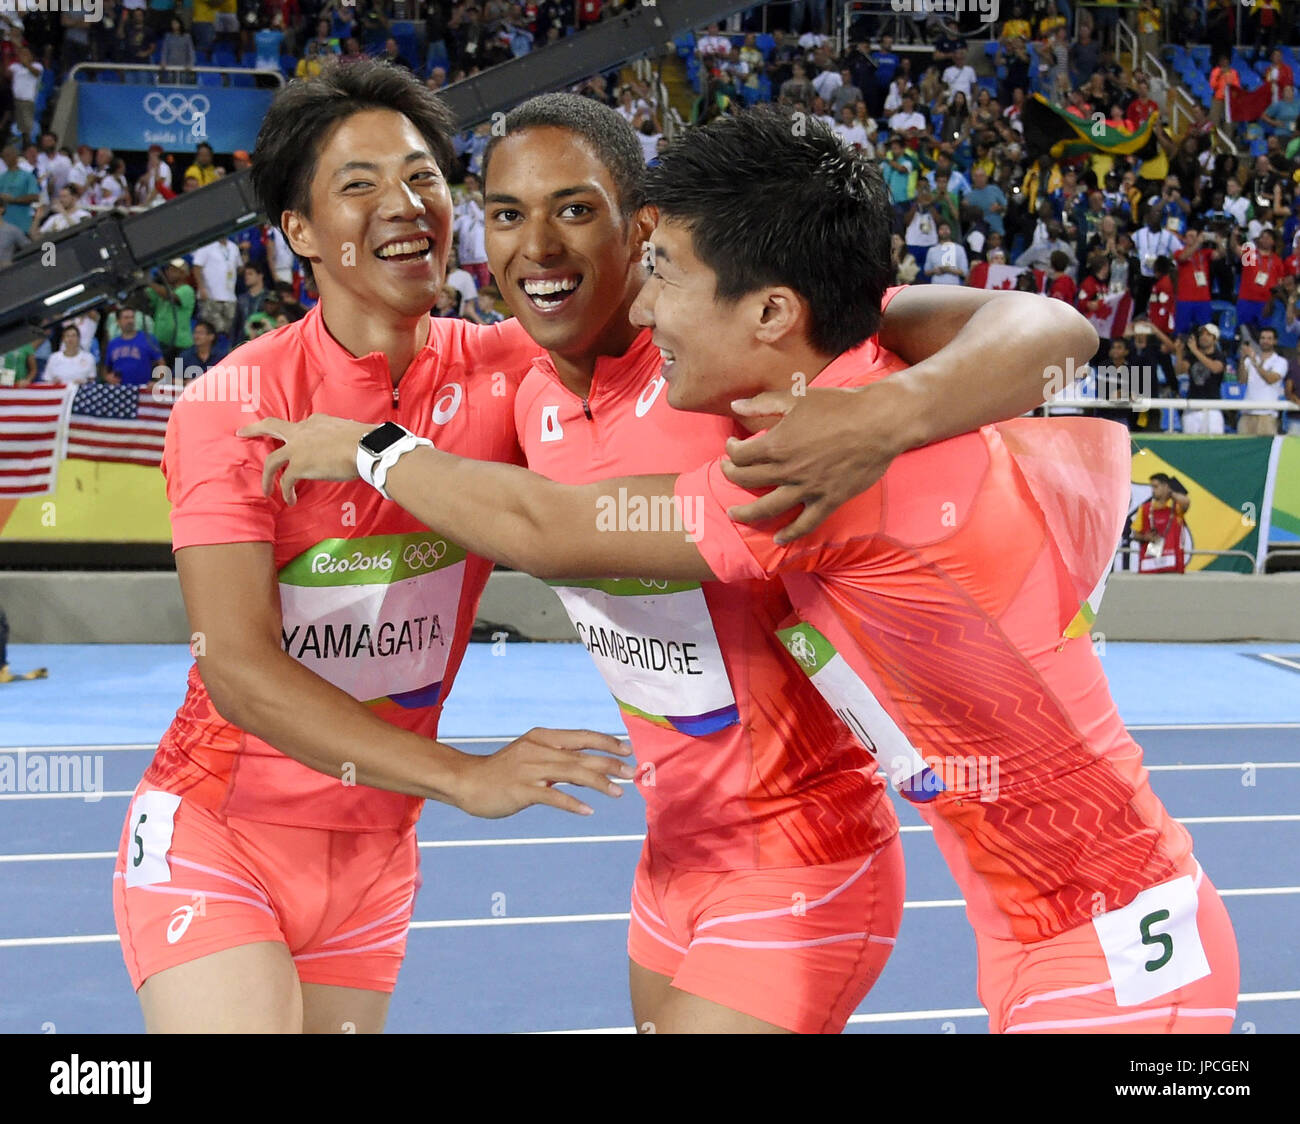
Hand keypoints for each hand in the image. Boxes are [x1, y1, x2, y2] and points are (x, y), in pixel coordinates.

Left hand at [237, 414, 373, 502]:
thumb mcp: (350, 431)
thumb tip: (351, 446)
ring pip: (272, 461)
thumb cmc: (366, 440)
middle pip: (272, 427)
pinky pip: (286, 481)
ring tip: (266, 490)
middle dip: (255, 429)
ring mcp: (298, 448)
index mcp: (316, 421)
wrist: (366, 447)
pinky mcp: (299, 465)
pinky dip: (285, 492)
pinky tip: (290, 501)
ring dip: (267, 477)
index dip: (299, 437)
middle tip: (241, 433)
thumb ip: (342, 436)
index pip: (301, 427)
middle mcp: (302, 431)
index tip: (301, 446)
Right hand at [453, 728, 633, 817]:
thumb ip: (556, 756)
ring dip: (598, 783)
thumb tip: (588, 764)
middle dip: (610, 764)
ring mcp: (530, 770)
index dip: (606, 742)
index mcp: (543, 737)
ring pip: (572, 774)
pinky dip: (572, 803)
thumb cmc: (502, 770)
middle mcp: (539, 750)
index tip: (627, 749)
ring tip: (618, 792)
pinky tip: (588, 811)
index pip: (581, 736)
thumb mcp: (530, 753)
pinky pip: (552, 796)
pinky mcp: (521, 790)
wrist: (467, 781)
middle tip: (632, 772)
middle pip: (582, 756)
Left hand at [720, 385, 907, 542]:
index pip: (740, 455)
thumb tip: (734, 405)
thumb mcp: (797, 397)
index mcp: (777, 444)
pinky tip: (778, 538)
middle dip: (731, 476)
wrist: (880, 422)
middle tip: (727, 473)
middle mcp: (788, 470)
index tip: (731, 446)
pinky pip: (805, 523)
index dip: (730, 450)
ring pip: (767, 508)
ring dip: (746, 513)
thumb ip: (763, 403)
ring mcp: (808, 488)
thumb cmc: (839, 405)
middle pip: (747, 480)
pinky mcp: (828, 500)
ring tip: (734, 514)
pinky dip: (790, 533)